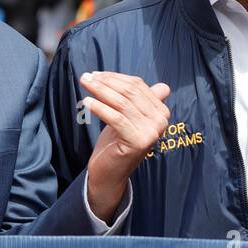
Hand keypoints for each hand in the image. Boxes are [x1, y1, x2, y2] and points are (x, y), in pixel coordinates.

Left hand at [79, 71, 170, 222]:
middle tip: (86, 77)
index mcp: (161, 112)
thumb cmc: (117, 142)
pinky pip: (116, 118)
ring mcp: (151, 132)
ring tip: (84, 84)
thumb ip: (142, 100)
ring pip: (122, 103)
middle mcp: (161, 121)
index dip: (115, 77)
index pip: (138, 86)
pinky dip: (100, 108)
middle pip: (130, 92)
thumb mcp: (129, 116)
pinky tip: (87, 102)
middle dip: (106, 82)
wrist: (111, 173)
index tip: (96, 74)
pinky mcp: (137, 141)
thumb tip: (163, 86)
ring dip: (100, 90)